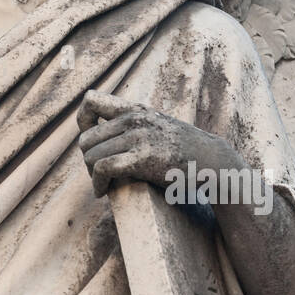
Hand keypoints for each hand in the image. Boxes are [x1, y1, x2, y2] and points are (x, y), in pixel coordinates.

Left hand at [76, 89, 238, 198]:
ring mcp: (138, 137)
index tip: (92, 142)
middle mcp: (134, 119)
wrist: (213, 162)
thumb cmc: (187, 152)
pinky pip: (103, 169)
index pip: (90, 101)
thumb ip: (138, 126)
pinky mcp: (141, 158)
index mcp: (136, 110)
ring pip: (91, 156)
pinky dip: (98, 184)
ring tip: (104, 185)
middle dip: (89, 160)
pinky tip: (103, 193)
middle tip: (101, 174)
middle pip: (86, 139)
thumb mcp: (161, 127)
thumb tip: (112, 138)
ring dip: (93, 176)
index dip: (82, 122)